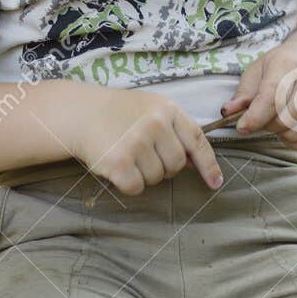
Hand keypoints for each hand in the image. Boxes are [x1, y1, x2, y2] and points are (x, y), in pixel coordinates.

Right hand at [71, 89, 222, 194]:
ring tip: (128, 155)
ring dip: (145, 175)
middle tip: (144, 155)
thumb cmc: (120, 113)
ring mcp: (136, 143)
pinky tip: (118, 167)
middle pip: (176, 165)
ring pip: (157, 178)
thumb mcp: (152, 109)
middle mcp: (155, 124)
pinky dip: (129, 184)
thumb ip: (176, 131)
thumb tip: (195, 163)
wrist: (80, 113)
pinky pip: (136, 187)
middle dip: (164, 167)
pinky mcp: (119, 163)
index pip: (197, 141)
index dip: (209, 165)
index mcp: (168, 109)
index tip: (215, 183)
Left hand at [219, 38, 296, 150]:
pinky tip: (289, 128)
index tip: (241, 127)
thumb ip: (243, 93)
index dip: (255, 117)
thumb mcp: (257, 71)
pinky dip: (293, 141)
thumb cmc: (280, 67)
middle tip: (262, 118)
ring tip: (277, 120)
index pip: (272, 96)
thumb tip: (227, 112)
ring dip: (279, 133)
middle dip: (266, 125)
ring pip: (294, 133)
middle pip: (284, 119)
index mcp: (289, 65)